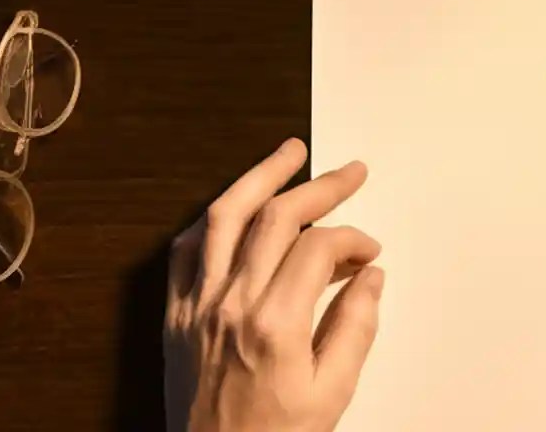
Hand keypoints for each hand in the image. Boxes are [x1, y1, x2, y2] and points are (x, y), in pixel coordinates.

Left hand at [164, 139, 383, 431]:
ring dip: (259, 177)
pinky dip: (210, 220)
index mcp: (274, 324)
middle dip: (319, 187)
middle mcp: (231, 305)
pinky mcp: (175, 316)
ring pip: (224, 217)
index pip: (319, 248)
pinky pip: (185, 250)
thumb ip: (354, 328)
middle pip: (275, 217)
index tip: (369, 250)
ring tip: (288, 153)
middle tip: (349, 171)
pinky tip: (232, 207)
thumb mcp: (332, 393)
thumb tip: (370, 278)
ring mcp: (196, 306)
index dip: (353, 238)